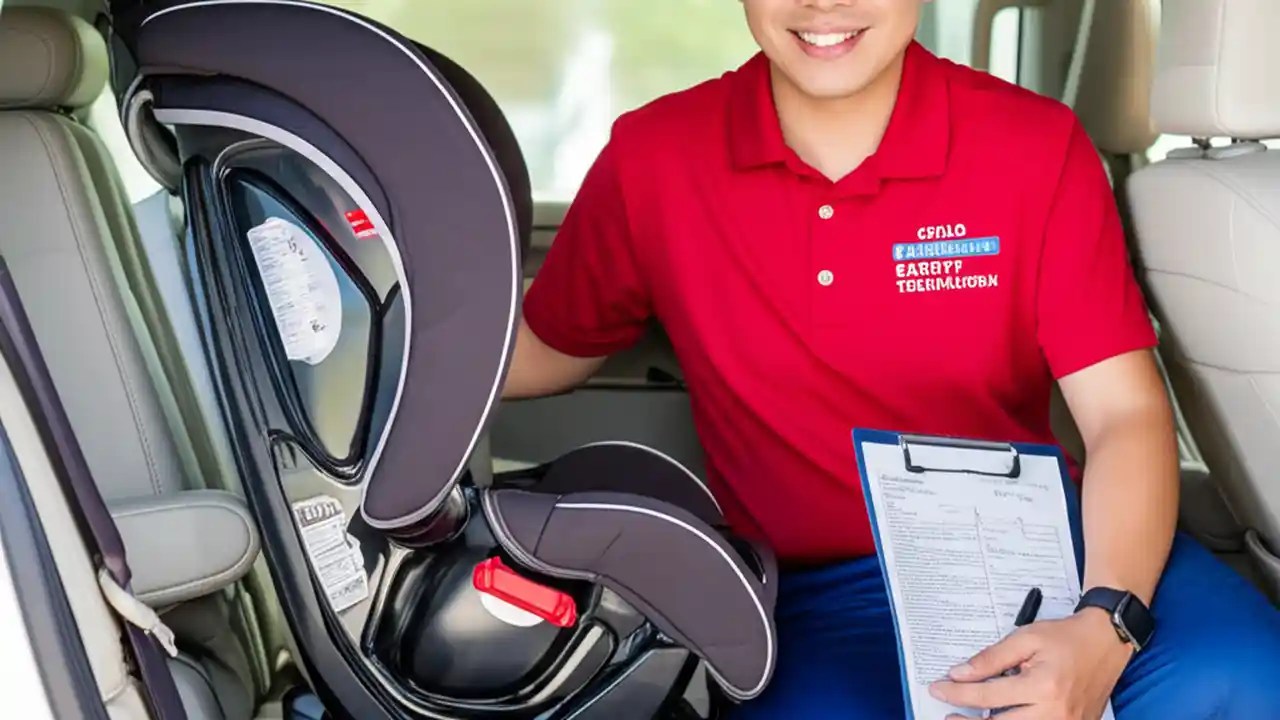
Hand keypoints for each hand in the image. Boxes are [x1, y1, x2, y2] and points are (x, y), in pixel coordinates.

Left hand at [928, 609, 1132, 718]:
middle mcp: (1055, 714)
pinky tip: (998, 718)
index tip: (938, 689)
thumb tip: (960, 674)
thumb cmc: (1067, 638)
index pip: (987, 695)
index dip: (957, 693)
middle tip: (947, 714)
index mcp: (1043, 687)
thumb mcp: (1025, 639)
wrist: (1107, 643)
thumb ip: (991, 659)